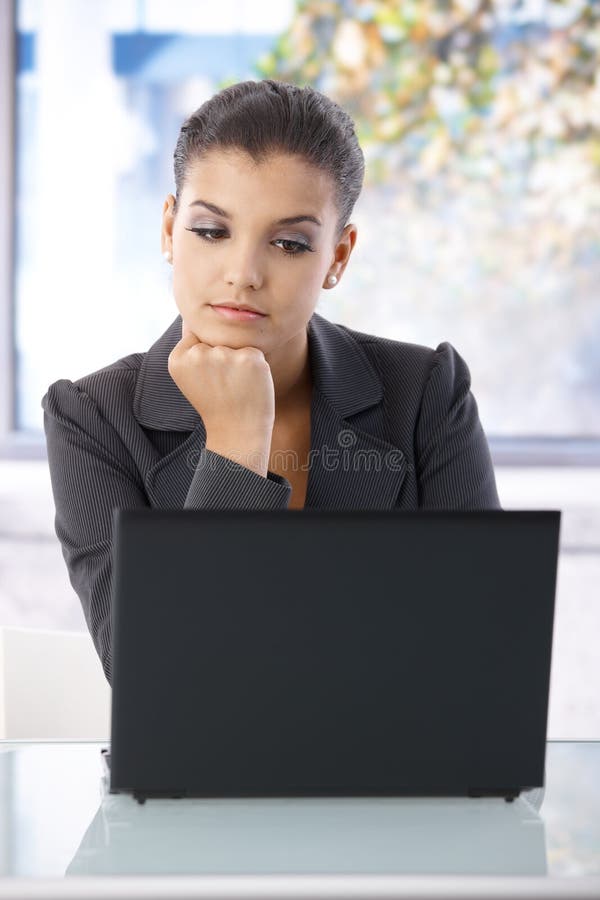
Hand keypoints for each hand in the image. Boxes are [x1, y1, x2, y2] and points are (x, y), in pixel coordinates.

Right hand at [167, 320, 275, 446]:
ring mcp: (225, 355)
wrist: (236, 432)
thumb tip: (192, 315)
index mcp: (177, 358)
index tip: (208, 380)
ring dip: (239, 361)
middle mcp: (198, 355)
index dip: (207, 356)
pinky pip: (253, 350)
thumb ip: (190, 345)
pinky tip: (248, 384)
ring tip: (235, 386)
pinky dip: (255, 365)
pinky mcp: (250, 358)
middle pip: (216, 338)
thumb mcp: (191, 375)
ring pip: (235, 343)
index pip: (196, 336)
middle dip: (223, 358)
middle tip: (222, 385)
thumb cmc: (215, 402)